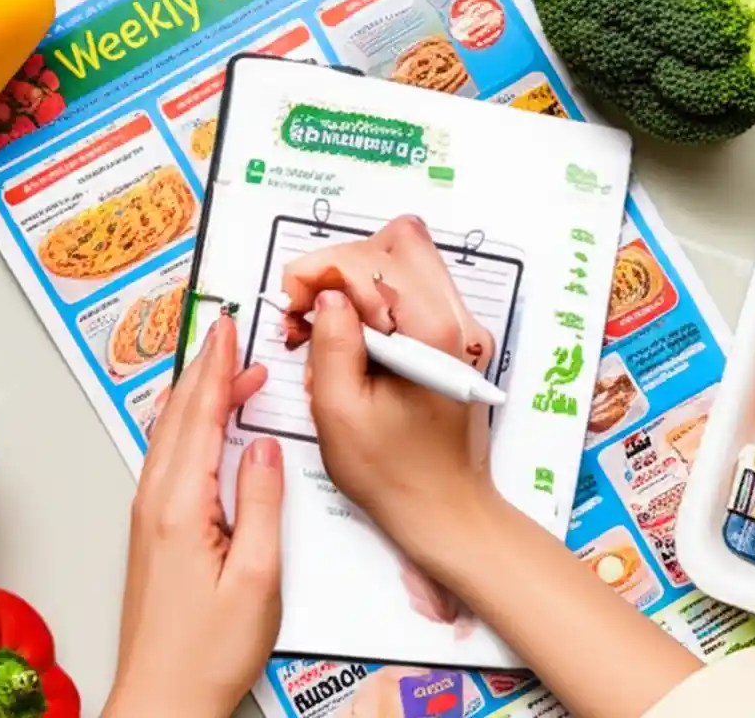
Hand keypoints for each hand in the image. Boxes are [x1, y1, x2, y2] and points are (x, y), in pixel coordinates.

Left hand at [105, 317, 283, 717]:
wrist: (163, 699)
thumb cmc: (207, 652)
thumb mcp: (257, 576)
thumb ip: (261, 503)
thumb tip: (264, 448)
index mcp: (180, 507)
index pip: (200, 416)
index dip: (216, 367)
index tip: (226, 328)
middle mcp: (154, 504)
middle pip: (179, 417)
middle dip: (205, 369)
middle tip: (225, 331)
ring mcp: (147, 518)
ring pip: (169, 436)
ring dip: (196, 397)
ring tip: (222, 370)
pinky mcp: (151, 534)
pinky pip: (166, 459)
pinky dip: (185, 428)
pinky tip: (192, 427)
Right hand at [283, 216, 498, 559]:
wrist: (445, 510)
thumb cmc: (394, 475)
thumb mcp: (341, 412)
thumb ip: (332, 342)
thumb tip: (327, 294)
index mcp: (432, 335)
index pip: (372, 261)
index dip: (323, 269)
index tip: (293, 298)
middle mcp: (457, 321)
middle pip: (397, 243)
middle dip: (341, 266)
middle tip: (306, 307)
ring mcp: (461, 327)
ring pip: (406, 261)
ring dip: (357, 283)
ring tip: (324, 330)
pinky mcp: (454, 339)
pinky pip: (412, 293)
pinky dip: (375, 304)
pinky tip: (350, 344)